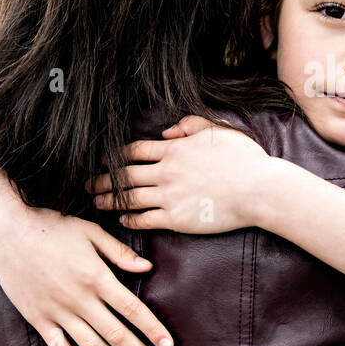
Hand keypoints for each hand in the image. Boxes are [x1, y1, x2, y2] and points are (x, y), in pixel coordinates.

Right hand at [0, 206, 173, 345]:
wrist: (6, 232)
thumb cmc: (52, 227)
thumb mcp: (91, 232)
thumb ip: (120, 253)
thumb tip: (148, 267)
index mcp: (96, 277)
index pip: (132, 309)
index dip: (152, 330)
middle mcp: (79, 299)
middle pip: (117, 335)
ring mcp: (57, 311)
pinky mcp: (38, 318)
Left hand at [87, 115, 271, 233]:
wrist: (260, 190)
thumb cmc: (245, 160)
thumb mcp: (219, 131)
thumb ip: (190, 125)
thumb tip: (166, 131)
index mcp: (175, 149)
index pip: (134, 150)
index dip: (113, 155)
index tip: (99, 159)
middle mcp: (167, 172)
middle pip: (124, 175)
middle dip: (102, 178)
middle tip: (85, 183)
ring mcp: (170, 196)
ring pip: (129, 198)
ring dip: (109, 199)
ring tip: (95, 201)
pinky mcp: (177, 219)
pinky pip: (145, 220)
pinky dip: (130, 219)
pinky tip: (122, 219)